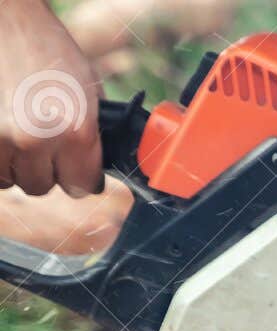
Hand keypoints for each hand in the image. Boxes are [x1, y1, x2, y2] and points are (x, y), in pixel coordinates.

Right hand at [0, 0, 100, 195]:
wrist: (9, 19)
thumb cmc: (50, 51)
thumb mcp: (87, 93)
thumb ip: (90, 137)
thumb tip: (91, 175)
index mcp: (74, 130)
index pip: (81, 187)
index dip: (80, 178)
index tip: (76, 170)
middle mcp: (36, 137)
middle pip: (42, 186)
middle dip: (44, 169)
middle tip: (43, 143)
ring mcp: (1, 135)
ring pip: (11, 179)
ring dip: (16, 164)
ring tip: (19, 133)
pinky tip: (3, 133)